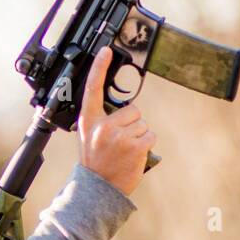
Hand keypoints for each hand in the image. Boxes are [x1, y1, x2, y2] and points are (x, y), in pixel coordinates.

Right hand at [77, 47, 156, 195]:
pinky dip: (146, 145)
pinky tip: (134, 155)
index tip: (106, 51)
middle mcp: (103, 126)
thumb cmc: (96, 163)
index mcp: (90, 121)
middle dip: (132, 124)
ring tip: (125, 151)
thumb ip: (103, 121)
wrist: (98, 189)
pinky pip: (150, 136)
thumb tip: (127, 111)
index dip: (100, 68)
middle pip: (132, 109)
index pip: (93, 89)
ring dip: (139, 136)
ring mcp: (119, 136)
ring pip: (143, 123)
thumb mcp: (90, 138)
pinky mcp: (134, 146)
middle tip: (119, 143)